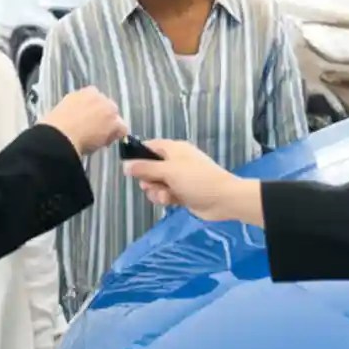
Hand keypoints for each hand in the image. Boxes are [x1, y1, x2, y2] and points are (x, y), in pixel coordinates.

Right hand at [38, 86, 127, 155]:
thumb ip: (74, 110)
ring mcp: (108, 108)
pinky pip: (122, 130)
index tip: (87, 121)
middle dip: (103, 118)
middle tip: (94, 132)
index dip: (93, 112)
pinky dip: (115, 136)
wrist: (60, 135)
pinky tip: (104, 143)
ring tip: (98, 140)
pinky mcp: (115, 122)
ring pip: (115, 119)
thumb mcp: (63, 110)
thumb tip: (77, 118)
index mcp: (85, 92)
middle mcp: (99, 96)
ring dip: (109, 127)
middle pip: (108, 107)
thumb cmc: (54, 126)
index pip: (95, 99)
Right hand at [122, 140, 264, 225]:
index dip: (138, 157)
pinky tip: (170, 202)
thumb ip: (146, 168)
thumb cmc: (197, 179)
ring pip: (156, 183)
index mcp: (173, 149)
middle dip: (147, 179)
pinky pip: (165, 193)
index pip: (149, 147)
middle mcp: (174, 161)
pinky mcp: (182, 193)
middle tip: (151, 185)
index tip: (130, 169)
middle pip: (149, 168)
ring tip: (165, 196)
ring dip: (156, 191)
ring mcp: (178, 178)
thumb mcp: (169, 171)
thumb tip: (125, 165)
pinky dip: (165, 198)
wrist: (223, 199)